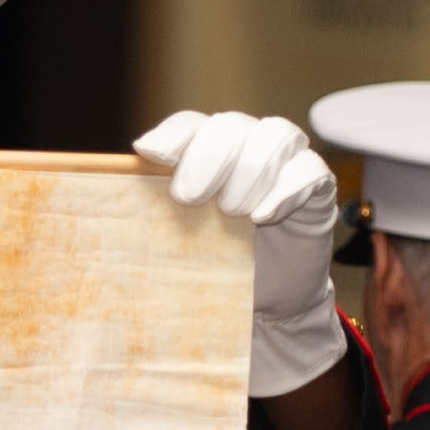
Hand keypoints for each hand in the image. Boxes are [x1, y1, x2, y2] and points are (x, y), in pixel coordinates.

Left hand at [136, 108, 346, 398]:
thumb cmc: (217, 269)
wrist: (267, 305)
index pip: (191, 125)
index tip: (149, 156)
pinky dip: (286, 189)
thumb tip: (112, 190)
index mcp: (209, 153)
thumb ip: (153, 212)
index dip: (173, 135)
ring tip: (232, 213)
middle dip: (208, 155)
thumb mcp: (178, 240)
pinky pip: (310, 171)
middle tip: (187, 197)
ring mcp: (287, 164)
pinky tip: (263, 216)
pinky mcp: (317, 189)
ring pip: (275, 135)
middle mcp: (248, 148)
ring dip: (248, 170)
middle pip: (232, 125)